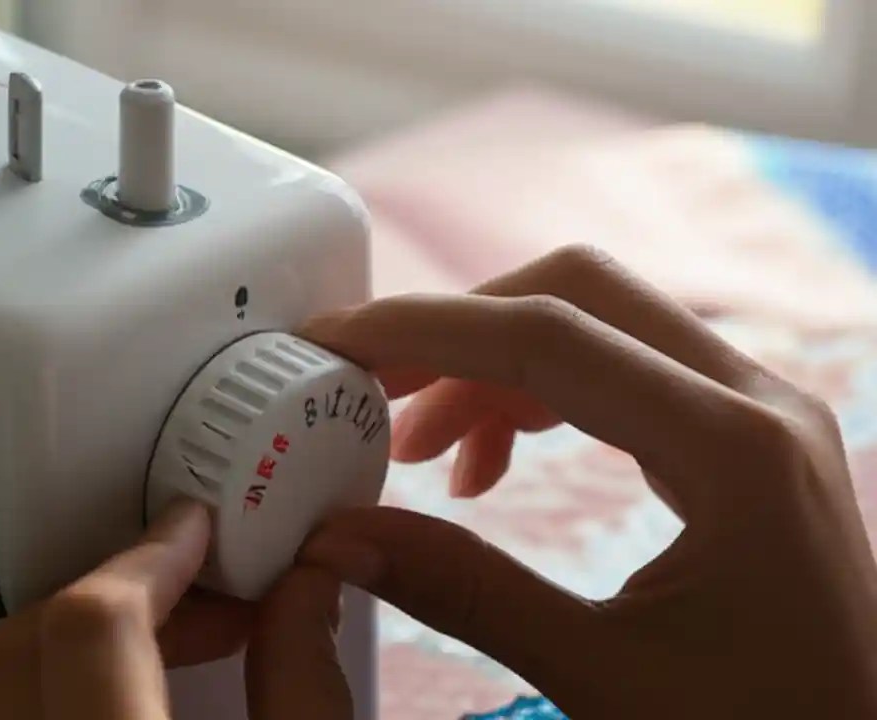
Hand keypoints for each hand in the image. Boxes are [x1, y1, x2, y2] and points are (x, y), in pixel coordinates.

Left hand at [0, 498, 349, 718]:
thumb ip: (304, 688)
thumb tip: (303, 587)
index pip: (93, 626)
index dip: (150, 556)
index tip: (192, 529)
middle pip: (10, 644)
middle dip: (103, 596)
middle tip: (184, 599)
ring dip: (38, 648)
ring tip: (125, 655)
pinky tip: (67, 707)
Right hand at [296, 245, 876, 717]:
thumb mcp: (604, 678)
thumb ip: (465, 592)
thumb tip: (344, 539)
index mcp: (736, 451)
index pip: (549, 335)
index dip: (424, 328)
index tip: (340, 342)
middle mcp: (758, 406)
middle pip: (578, 295)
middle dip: (458, 330)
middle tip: (371, 387)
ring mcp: (759, 420)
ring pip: (600, 329)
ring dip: (493, 369)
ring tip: (422, 450)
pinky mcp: (747, 448)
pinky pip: (626, 379)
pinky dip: (540, 400)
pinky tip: (492, 466)